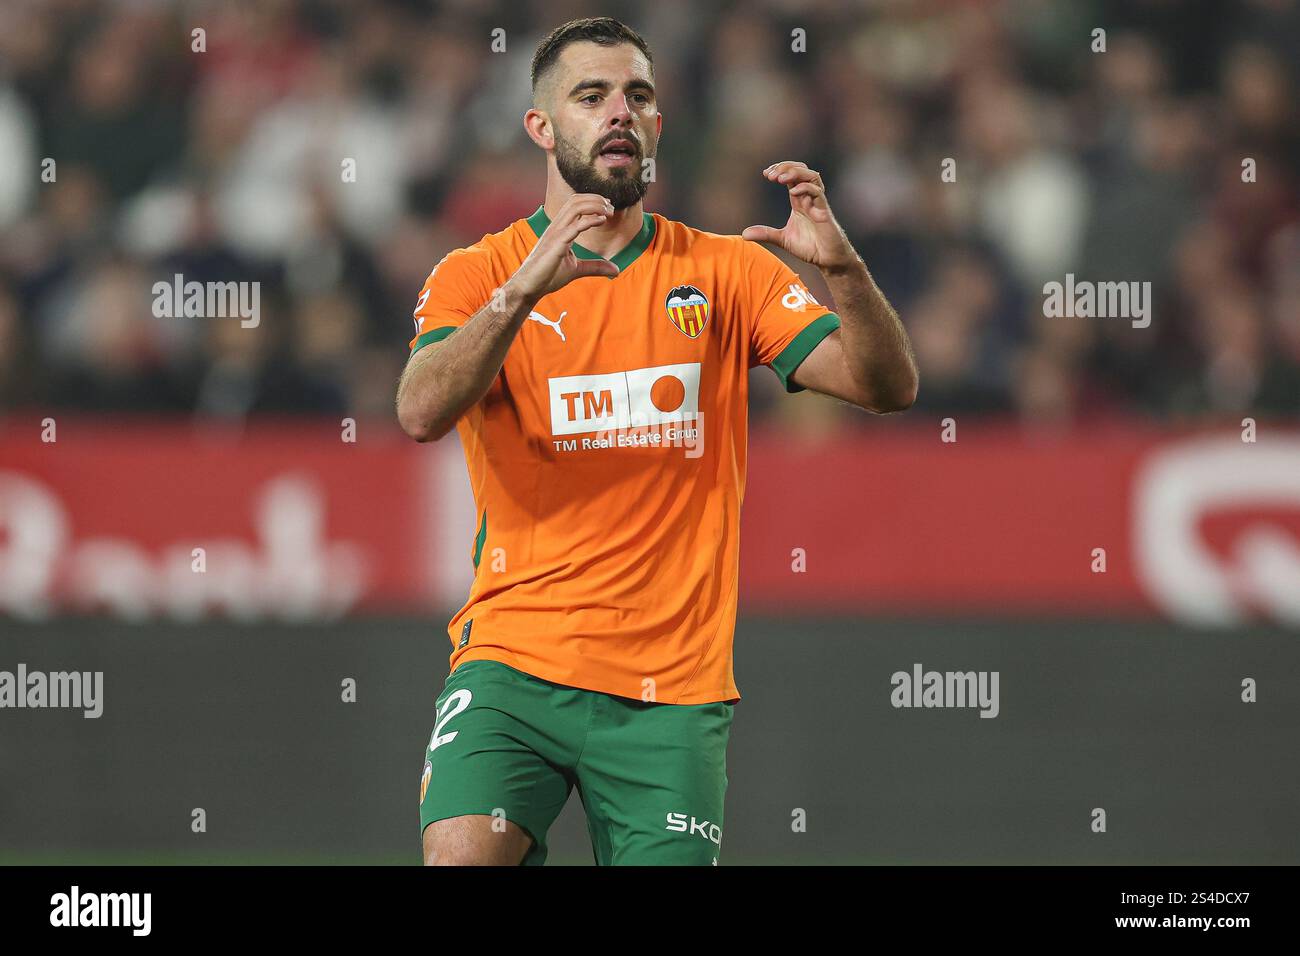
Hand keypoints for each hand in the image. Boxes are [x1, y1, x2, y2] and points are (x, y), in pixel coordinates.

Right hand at [511, 194, 619, 298]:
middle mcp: (556, 227)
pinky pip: (574, 226)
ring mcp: (555, 233)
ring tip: (608, 212)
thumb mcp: (576, 269)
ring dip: (595, 205)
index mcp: (559, 229)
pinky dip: (590, 220)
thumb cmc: (547, 275)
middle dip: (596, 199)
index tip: (608, 207)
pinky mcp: (556, 244)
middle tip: (611, 207)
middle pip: (576, 200)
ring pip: (575, 207)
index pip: (575, 204)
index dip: (593, 201)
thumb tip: (616, 270)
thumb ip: (595, 266)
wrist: (529, 286)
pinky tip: (602, 221)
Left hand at [742, 162, 857, 272]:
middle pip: (801, 170)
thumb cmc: (810, 247)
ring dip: (795, 173)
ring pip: (812, 176)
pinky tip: (793, 192)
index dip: (779, 170)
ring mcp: (818, 203)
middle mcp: (809, 198)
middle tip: (770, 175)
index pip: (791, 176)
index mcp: (799, 201)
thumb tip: (744, 234)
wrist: (828, 260)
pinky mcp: (825, 212)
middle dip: (786, 167)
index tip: (765, 174)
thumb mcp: (782, 239)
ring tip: (780, 179)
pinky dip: (805, 188)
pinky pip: (818, 193)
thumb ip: (766, 234)